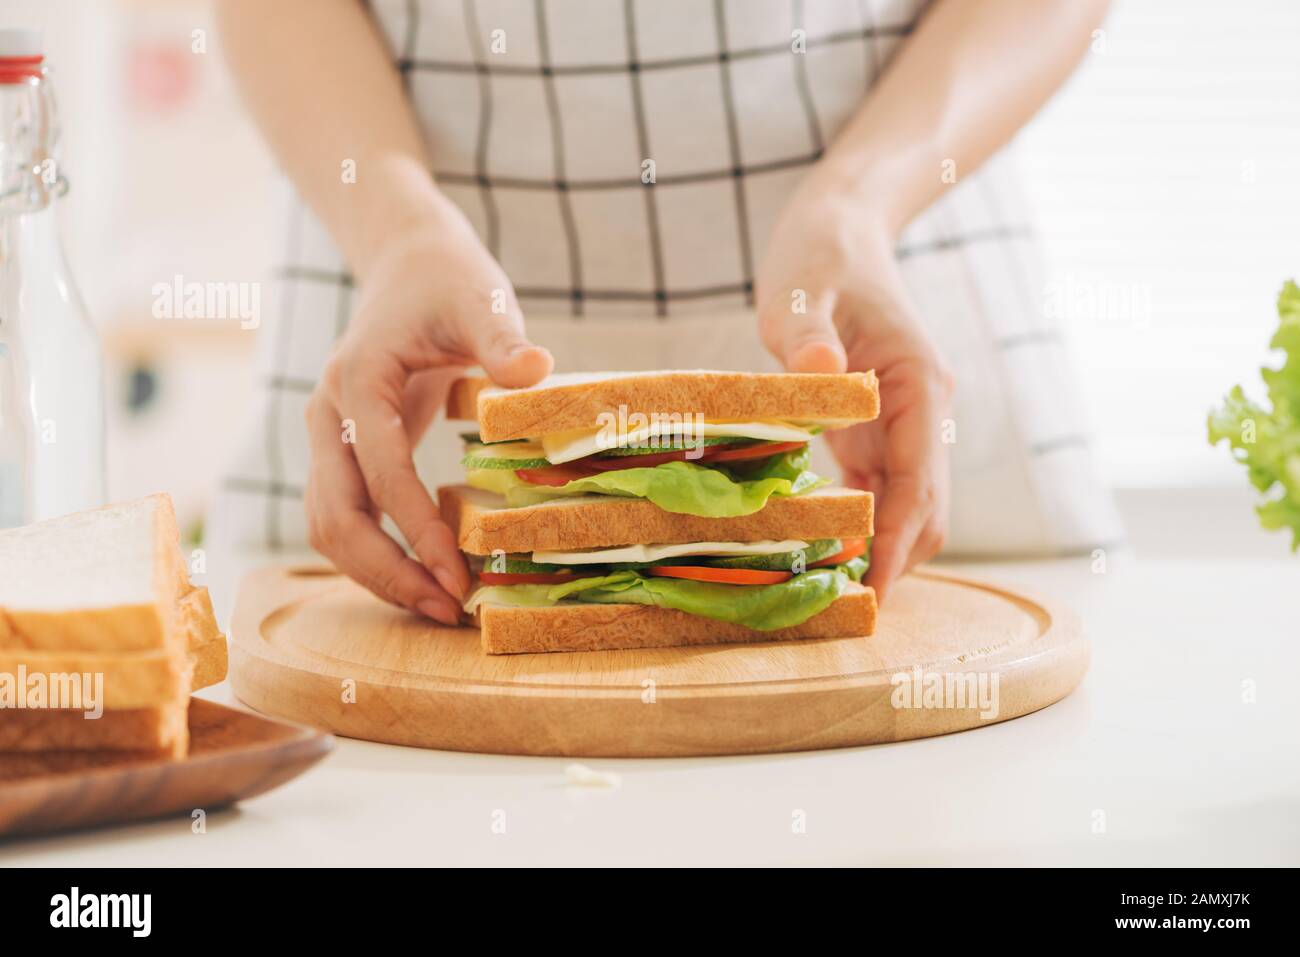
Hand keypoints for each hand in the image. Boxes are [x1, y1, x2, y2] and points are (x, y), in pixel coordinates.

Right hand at [305, 202, 552, 621]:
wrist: (409, 265)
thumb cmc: (449, 282)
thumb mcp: (481, 299)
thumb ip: (502, 338)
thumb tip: (537, 371)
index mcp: (358, 380)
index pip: (382, 473)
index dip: (418, 531)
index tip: (460, 577)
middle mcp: (328, 414)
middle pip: (336, 517)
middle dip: (389, 572)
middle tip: (449, 611)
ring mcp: (328, 436)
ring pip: (328, 527)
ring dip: (377, 575)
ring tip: (439, 606)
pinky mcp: (342, 451)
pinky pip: (343, 518)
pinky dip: (375, 555)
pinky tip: (425, 575)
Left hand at [756, 178, 953, 601]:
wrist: (839, 233)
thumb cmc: (821, 257)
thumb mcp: (803, 290)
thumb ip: (809, 331)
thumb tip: (821, 373)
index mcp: (921, 386)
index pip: (919, 484)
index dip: (896, 542)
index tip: (871, 593)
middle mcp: (925, 415)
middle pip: (925, 510)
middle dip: (892, 561)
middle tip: (839, 611)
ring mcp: (904, 425)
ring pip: (905, 509)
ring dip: (876, 551)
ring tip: (828, 595)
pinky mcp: (875, 430)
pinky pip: (877, 492)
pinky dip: (858, 527)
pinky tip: (821, 553)